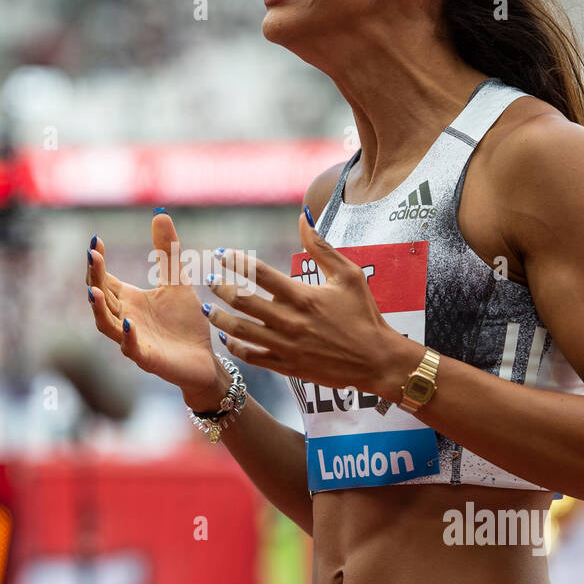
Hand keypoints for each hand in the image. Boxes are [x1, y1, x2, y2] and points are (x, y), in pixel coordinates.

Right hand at [86, 212, 227, 408]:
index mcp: (129, 300)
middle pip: (100, 297)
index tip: (95, 239)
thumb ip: (167, 251)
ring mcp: (133, 340)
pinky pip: (131, 349)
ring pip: (106, 324)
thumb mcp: (177, 280)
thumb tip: (160, 215)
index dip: (96, 261)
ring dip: (99, 308)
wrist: (205, 359)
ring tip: (95, 290)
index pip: (103, 279)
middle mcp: (125, 319)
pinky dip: (128, 337)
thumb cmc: (186, 323)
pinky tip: (128, 324)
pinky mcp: (148, 359)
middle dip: (94, 277)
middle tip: (92, 255)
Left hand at [202, 207, 414, 399]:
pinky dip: (234, 347)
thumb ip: (321, 247)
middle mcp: (289, 320)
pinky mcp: (286, 366)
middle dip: (220, 288)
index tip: (221, 254)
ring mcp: (285, 345)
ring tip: (207, 309)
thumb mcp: (349, 275)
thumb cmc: (364, 315)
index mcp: (302, 296)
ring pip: (239, 330)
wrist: (376, 360)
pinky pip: (251, 356)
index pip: (259, 273)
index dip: (235, 261)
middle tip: (209, 280)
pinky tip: (226, 337)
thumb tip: (302, 217)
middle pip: (241, 301)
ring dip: (219, 318)